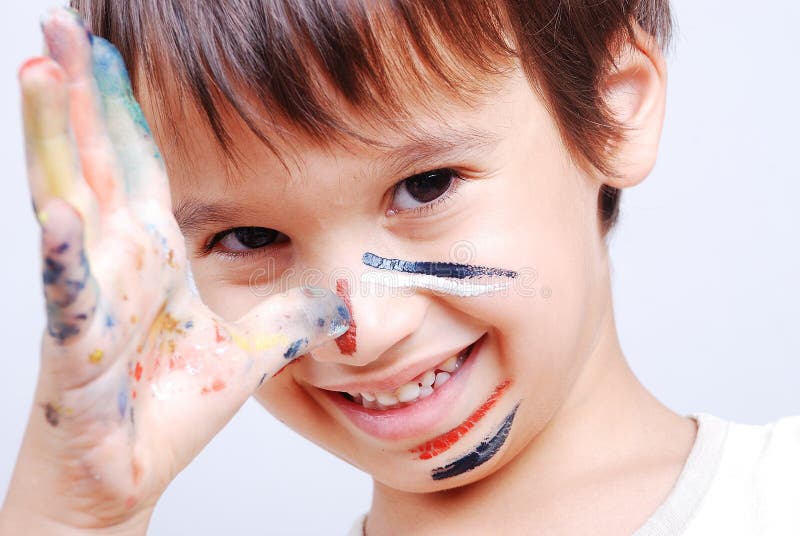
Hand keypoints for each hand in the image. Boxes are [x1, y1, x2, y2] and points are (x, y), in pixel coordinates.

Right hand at [1, 8, 348, 532]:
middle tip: (61, 24)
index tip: (110, 47)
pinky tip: (59, 211)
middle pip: (93, 159)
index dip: (126, 105)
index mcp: (152, 253)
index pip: (139, 162)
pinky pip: (71, 296)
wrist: (130, 472)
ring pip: (67, 203)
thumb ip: (295, 315)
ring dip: (53, 139)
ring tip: (41, 72)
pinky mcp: (76, 350)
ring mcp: (89, 298)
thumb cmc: (171, 408)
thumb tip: (343, 296)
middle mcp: (114, 261)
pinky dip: (63, 256)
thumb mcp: (251, 349)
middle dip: (78, 91)